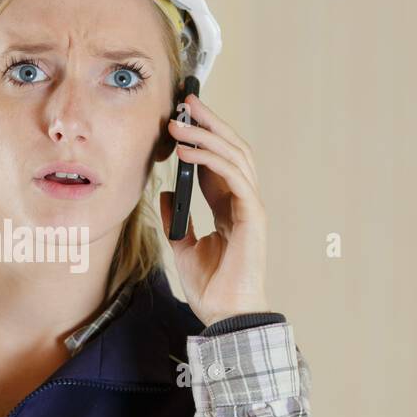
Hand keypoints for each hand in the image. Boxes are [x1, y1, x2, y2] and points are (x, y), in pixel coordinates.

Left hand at [158, 93, 270, 327]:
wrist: (224, 314)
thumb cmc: (210, 286)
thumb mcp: (183, 246)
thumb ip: (176, 218)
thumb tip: (164, 194)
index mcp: (229, 206)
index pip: (219, 160)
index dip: (203, 136)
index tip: (181, 117)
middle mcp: (243, 201)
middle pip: (232, 149)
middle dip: (210, 123)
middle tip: (187, 102)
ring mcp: (250, 206)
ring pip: (235, 156)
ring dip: (207, 135)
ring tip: (180, 123)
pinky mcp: (252, 216)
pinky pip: (233, 177)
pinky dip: (210, 160)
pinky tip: (187, 153)